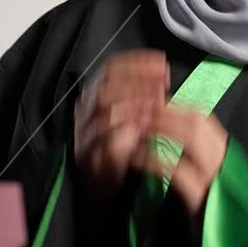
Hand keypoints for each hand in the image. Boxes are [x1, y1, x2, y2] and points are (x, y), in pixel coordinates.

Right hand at [73, 49, 168, 200]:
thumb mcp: (131, 113)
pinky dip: (128, 133)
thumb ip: (142, 95)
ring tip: (158, 105)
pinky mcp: (90, 157)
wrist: (103, 185)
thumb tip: (163, 78)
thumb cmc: (120, 146)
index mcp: (95, 95)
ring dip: (134, 106)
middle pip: (106, 88)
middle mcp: (85, 111)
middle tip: (161, 87)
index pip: (111, 68)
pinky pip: (107, 141)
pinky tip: (145, 129)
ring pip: (105, 112)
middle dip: (137, 84)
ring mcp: (85, 134)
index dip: (137, 64)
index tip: (161, 64)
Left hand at [132, 105, 228, 216]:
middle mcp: (222, 157)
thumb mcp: (208, 171)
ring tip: (138, 128)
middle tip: (141, 111)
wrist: (225, 233)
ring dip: (161, 129)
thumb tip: (170, 129)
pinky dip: (155, 160)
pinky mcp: (201, 196)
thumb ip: (195, 151)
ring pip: (190, 138)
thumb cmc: (212, 203)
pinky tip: (138, 158)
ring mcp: (214, 175)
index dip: (175, 105)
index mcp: (223, 150)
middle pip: (197, 121)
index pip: (201, 115)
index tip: (152, 101)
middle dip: (166, 112)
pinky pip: (178, 171)